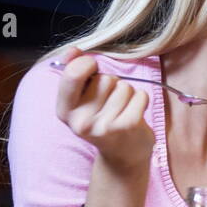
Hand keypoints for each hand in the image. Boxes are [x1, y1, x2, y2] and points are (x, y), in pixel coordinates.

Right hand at [54, 47, 153, 171]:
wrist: (122, 156)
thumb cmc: (102, 120)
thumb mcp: (83, 100)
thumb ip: (75, 71)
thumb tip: (73, 50)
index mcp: (64, 111)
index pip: (73, 74)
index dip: (87, 64)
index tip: (92, 69)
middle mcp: (81, 121)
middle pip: (105, 78)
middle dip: (112, 84)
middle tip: (110, 104)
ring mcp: (104, 126)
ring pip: (124, 86)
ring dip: (127, 94)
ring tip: (122, 110)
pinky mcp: (127, 126)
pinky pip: (141, 95)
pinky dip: (141, 100)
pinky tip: (134, 115)